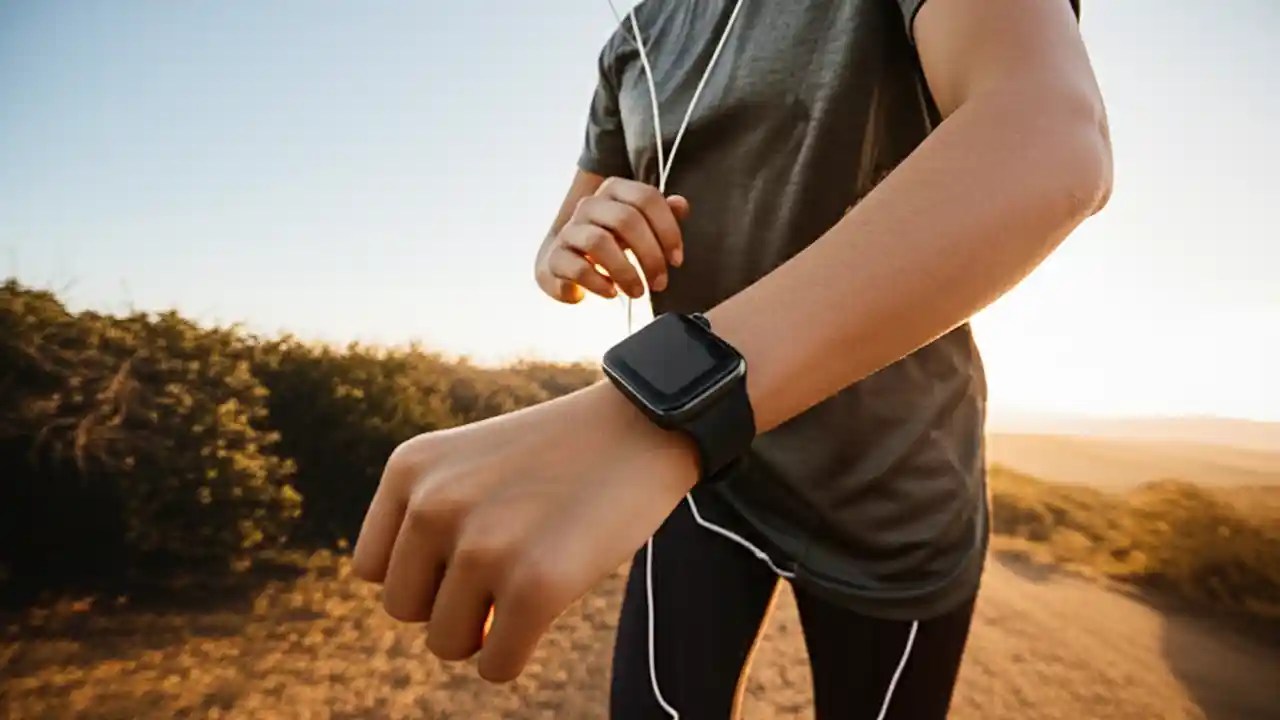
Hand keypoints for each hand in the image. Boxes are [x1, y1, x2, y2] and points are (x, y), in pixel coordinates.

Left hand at [352, 381, 698, 681]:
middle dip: (451, 605)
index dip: (423, 574)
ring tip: (529, 585)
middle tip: (506, 572)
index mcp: (411, 469)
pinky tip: (546, 614)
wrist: (642, 425)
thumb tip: (426, 616)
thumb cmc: (560, 453)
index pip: (372, 569)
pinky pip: (497, 666)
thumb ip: (428, 518)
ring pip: (447, 643)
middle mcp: (435, 505)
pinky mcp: (536, 585)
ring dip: (486, 632)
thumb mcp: (471, 462)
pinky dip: (515, 657)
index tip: (469, 555)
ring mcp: (484, 546)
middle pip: (405, 610)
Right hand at [536, 177, 690, 303]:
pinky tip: (612, 293)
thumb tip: (681, 204)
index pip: (646, 198)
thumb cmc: (611, 244)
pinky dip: (599, 283)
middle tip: (660, 283)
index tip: (677, 261)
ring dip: (625, 271)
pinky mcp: (555, 257)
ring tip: (638, 291)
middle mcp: (590, 205)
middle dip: (650, 256)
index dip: (668, 230)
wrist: (566, 265)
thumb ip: (661, 216)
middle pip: (626, 219)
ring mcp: (570, 230)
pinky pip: (578, 268)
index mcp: (614, 191)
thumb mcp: (640, 229)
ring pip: (599, 241)